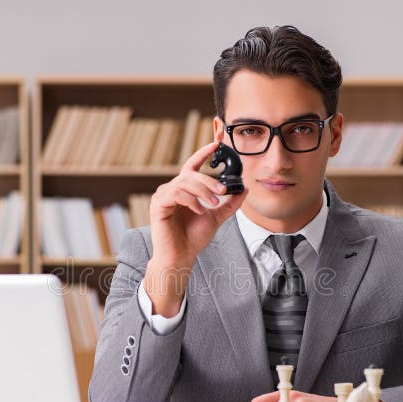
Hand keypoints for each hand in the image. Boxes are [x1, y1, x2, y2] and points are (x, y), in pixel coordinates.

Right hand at [144, 142, 247, 315]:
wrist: (181, 256)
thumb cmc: (193, 238)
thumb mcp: (217, 217)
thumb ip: (229, 203)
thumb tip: (244, 189)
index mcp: (184, 190)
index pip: (192, 166)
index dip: (202, 153)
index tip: (216, 144)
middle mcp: (172, 189)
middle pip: (191, 174)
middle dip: (209, 181)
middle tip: (223, 191)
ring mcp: (163, 196)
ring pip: (184, 182)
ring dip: (202, 192)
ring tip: (213, 204)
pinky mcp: (158, 205)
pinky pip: (176, 194)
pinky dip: (191, 200)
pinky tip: (199, 210)